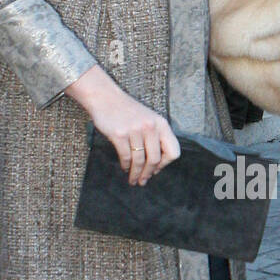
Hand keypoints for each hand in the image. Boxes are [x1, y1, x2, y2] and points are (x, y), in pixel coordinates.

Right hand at [67, 66, 179, 185]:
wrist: (105, 98)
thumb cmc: (127, 111)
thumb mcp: (148, 119)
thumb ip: (156, 137)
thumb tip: (157, 165)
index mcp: (161, 124)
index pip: (173, 151)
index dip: (165, 164)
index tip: (157, 169)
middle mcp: (150, 127)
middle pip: (155, 159)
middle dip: (148, 173)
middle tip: (143, 181)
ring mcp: (134, 130)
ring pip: (139, 160)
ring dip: (136, 173)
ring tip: (133, 180)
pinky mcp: (119, 134)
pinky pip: (126, 156)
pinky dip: (125, 165)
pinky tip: (125, 168)